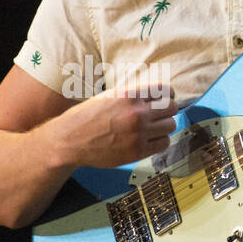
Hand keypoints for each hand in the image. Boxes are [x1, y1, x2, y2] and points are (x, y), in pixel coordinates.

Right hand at [52, 81, 177, 167]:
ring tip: (154, 128)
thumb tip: (157, 95)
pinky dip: (160, 141)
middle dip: (167, 110)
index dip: (168, 94)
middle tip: (160, 114)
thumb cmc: (87, 116)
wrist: (70, 140)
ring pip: (170, 126)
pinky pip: (164, 143)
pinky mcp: (137, 151)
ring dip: (164, 126)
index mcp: (129, 96)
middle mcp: (136, 113)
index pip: (164, 90)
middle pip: (171, 108)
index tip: (166, 98)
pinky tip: (150, 140)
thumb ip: (133, 95)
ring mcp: (138, 133)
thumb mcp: (109, 96)